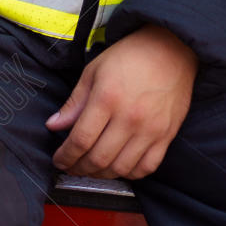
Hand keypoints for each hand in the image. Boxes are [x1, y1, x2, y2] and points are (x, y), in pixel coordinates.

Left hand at [46, 25, 196, 179]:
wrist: (171, 49)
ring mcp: (150, 129)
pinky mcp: (167, 135)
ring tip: (91, 169)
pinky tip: (119, 167)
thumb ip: (74, 102)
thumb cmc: (130, 56)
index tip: (59, 160)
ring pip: (121, 168)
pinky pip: (147, 167)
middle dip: (79, 168)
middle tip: (71, 167)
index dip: (66, 156)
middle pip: (99, 158)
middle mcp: (129, 118)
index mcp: (107, 99)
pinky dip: (130, 174)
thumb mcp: (93, 71)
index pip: (80, 139)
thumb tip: (54, 125)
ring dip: (101, 175)